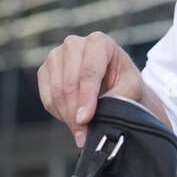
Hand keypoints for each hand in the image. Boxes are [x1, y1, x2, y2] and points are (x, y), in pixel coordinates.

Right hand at [37, 31, 141, 147]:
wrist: (112, 77)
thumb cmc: (123, 80)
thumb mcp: (131, 86)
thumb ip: (118, 97)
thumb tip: (94, 115)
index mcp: (98, 42)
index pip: (89, 72)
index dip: (86, 98)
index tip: (85, 119)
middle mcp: (74, 44)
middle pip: (70, 84)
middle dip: (76, 113)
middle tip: (84, 134)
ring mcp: (56, 55)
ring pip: (56, 92)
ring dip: (67, 116)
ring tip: (81, 130)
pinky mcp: (45, 70)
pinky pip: (47, 98)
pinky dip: (59, 113)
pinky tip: (72, 119)